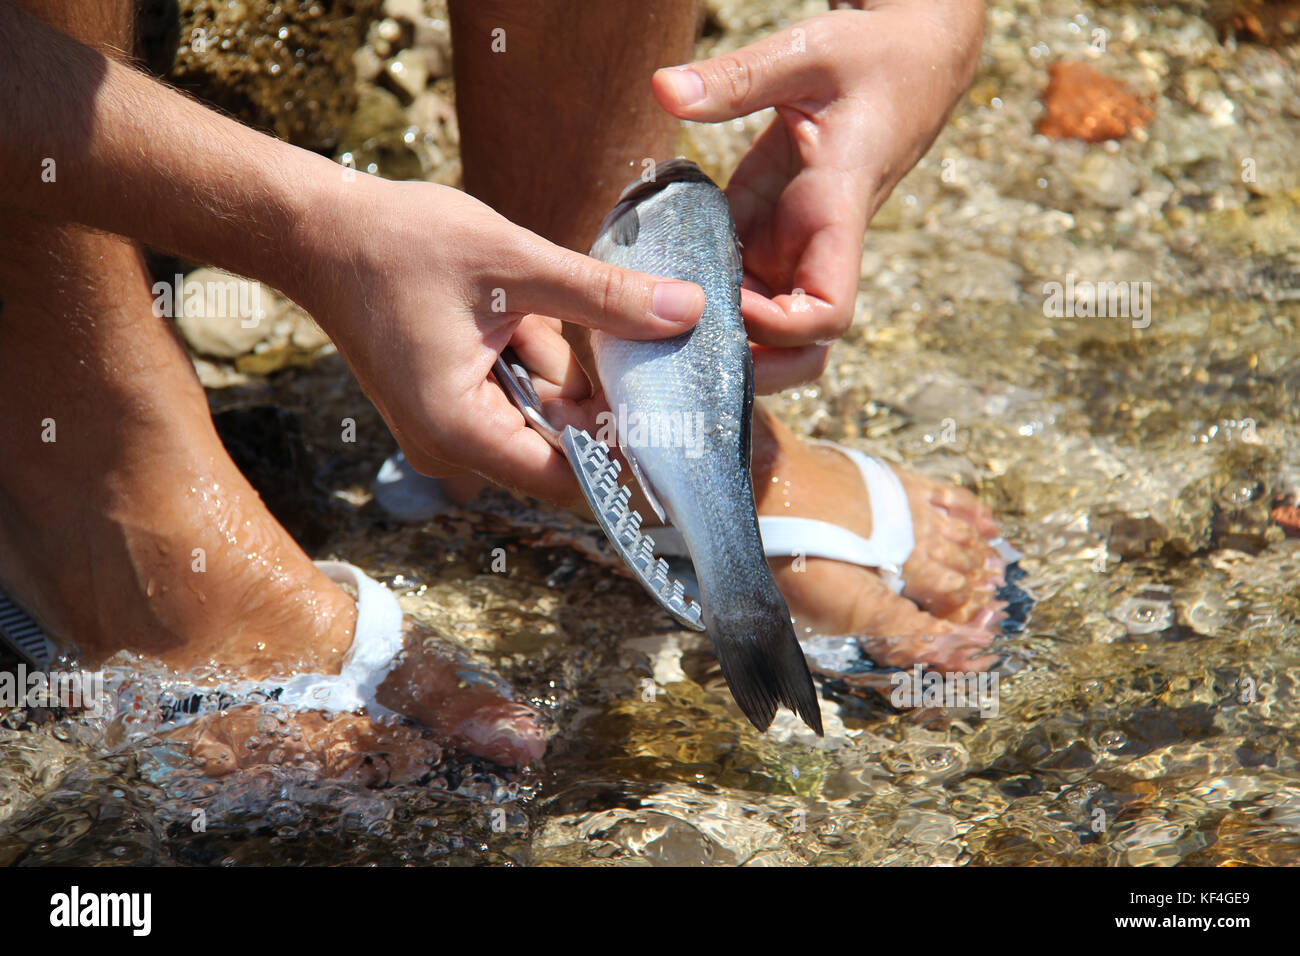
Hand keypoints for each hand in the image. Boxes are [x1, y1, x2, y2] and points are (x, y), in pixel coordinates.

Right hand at [295, 176, 703, 503]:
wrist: (318, 231)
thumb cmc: (399, 244)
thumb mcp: (514, 263)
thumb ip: (604, 296)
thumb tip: (690, 311)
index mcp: (463, 431)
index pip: (574, 478)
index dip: (632, 458)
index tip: (683, 428)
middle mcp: (454, 448)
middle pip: (563, 445)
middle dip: (594, 393)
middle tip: (616, 334)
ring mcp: (450, 430)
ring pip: (545, 413)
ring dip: (555, 361)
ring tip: (513, 307)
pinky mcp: (451, 406)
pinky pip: (518, 395)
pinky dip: (532, 355)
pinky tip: (505, 311)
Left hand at [653, 0, 983, 391]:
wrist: (906, 62)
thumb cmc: (872, 58)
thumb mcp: (807, 53)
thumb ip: (738, 77)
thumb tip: (664, 88)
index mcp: (837, 216)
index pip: (826, 314)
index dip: (780, 329)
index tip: (730, 300)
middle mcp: (815, 247)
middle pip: (798, 349)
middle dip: (751, 364)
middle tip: (679, 346)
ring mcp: (790, 244)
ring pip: (762, 326)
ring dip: (717, 331)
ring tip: (654, 314)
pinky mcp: (765, 228)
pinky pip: (731, 280)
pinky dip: (696, 288)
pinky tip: (649, 277)